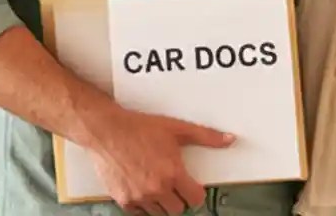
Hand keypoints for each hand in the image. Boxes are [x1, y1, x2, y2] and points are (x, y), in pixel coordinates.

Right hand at [84, 104, 233, 214]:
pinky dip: (144, 206)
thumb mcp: (176, 128)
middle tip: (173, 185)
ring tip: (158, 187)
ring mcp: (139, 197)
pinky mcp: (124, 200)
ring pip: (160, 213)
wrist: (107, 131)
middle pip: (178, 209)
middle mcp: (156, 188)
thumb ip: (205, 136)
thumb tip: (228, 140)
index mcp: (172, 173)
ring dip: (162, 203)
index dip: (196, 193)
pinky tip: (143, 191)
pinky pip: (140, 214)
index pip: (196, 199)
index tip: (192, 187)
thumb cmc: (138, 128)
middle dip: (179, 199)